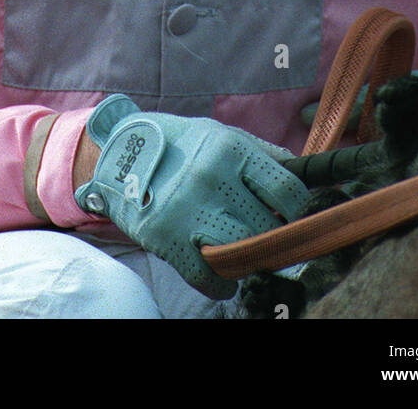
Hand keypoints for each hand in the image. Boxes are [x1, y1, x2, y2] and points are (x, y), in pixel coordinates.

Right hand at [74, 95, 306, 299]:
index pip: (287, 191)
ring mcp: (188, 210)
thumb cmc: (178, 143)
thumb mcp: (218, 133)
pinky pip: (208, 278)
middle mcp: (211, 178)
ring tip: (245, 254)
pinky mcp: (167, 238)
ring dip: (248, 260)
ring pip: (241, 253)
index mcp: (230, 149)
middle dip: (270, 236)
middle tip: (264, 236)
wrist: (117, 154)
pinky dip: (221, 284)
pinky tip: (222, 275)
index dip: (296, 209)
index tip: (289, 215)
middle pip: (266, 227)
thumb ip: (259, 152)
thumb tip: (300, 171)